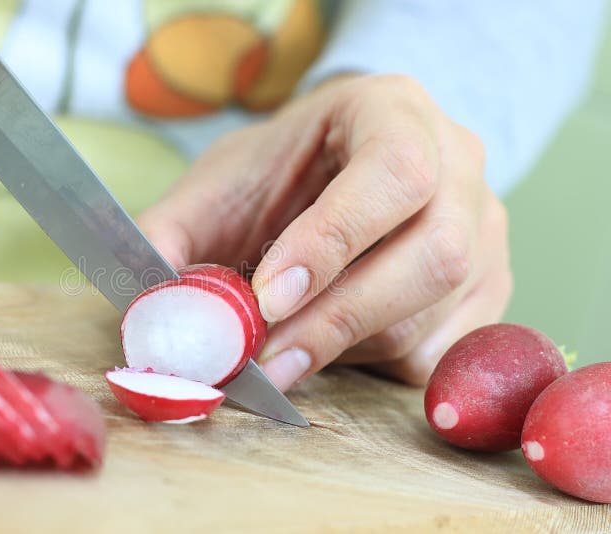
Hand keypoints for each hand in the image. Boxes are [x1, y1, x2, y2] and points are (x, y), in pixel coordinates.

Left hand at [138, 74, 511, 389]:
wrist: (331, 175)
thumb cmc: (278, 176)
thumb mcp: (218, 184)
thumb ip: (170, 233)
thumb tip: (148, 315)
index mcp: (395, 111)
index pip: (394, 170)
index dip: (334, 239)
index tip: (269, 296)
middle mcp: (459, 165)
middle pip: (433, 252)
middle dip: (339, 316)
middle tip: (265, 358)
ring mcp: (485, 231)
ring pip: (433, 312)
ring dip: (348, 347)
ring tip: (282, 353)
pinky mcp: (487, 290)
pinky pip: (441, 351)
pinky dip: (376, 365)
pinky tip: (332, 346)